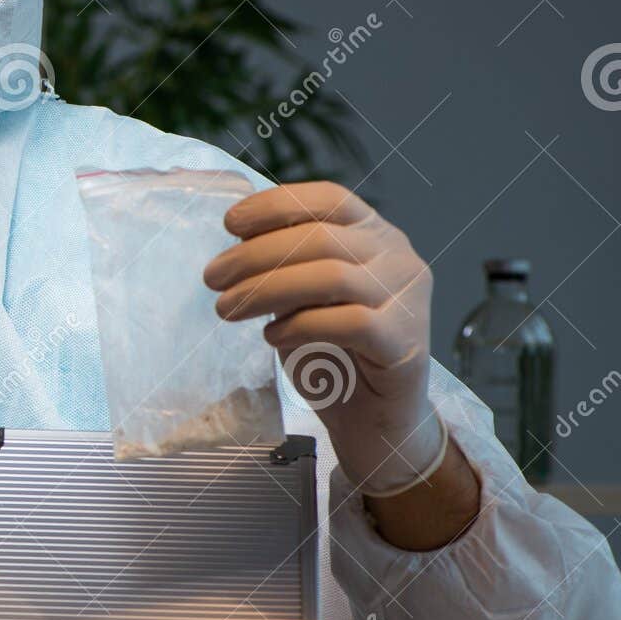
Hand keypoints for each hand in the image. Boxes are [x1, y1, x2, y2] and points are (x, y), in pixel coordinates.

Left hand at [202, 181, 446, 493]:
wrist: (374, 419)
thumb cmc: (335, 351)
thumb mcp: (305, 296)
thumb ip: (287, 264)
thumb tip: (239, 236)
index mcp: (377, 235)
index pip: (330, 199)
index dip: (277, 205)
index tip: (229, 224)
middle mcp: (399, 258)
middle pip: (321, 238)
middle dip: (255, 255)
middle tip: (212, 278)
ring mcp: (408, 299)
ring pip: (331, 276)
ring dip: (267, 289)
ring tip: (227, 308)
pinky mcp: (405, 343)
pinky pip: (348, 322)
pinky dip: (300, 325)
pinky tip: (272, 337)